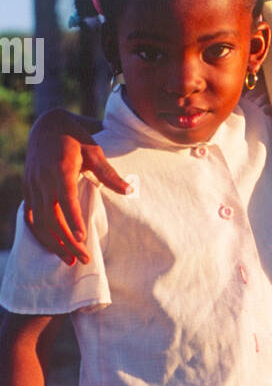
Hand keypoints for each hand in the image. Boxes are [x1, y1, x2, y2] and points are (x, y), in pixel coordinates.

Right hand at [23, 110, 129, 263]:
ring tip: (70, 260)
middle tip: (83, 259)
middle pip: (52, 217)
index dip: (72, 218)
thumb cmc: (76, 137)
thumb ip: (108, 173)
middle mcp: (43, 180)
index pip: (65, 198)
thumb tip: (129, 191)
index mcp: (60, 169)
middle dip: (67, 241)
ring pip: (39, 221)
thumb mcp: (94, 150)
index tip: (82, 238)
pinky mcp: (28, 190)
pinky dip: (39, 234)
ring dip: (53, 243)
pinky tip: (52, 247)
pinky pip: (30, 217)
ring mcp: (32, 186)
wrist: (47, 125)